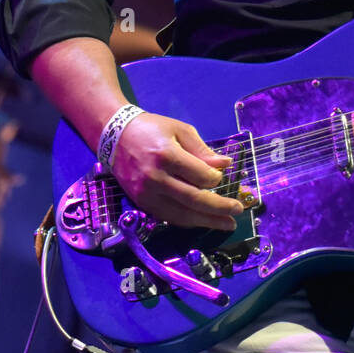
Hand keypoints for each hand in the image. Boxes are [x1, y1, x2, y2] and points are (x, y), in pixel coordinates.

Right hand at [109, 112, 243, 230]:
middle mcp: (155, 178)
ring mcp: (146, 194)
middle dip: (219, 207)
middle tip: (238, 209)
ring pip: (182, 214)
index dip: (216, 179)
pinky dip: (189, 221)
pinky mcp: (141, 203)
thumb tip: (225, 164)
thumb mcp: (180, 131)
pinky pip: (169, 217)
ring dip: (207, 221)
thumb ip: (203, 150)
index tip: (221, 176)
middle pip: (193, 199)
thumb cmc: (151, 129)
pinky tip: (204, 220)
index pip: (200, 176)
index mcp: (167, 155)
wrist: (114, 137)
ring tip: (227, 223)